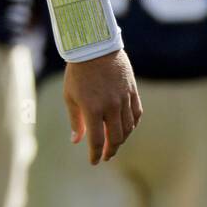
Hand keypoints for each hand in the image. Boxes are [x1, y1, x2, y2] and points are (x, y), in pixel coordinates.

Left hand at [64, 48, 141, 164]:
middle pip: (116, 138)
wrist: (94, 45)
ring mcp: (123, 98)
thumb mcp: (70, 95)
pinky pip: (137, 114)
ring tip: (115, 144)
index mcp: (92, 108)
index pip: (97, 141)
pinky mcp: (132, 91)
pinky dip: (133, 125)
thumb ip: (75, 120)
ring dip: (122, 139)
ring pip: (128, 128)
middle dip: (111, 150)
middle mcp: (110, 106)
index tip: (94, 161)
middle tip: (106, 156)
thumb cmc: (78, 71)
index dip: (96, 154)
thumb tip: (76, 141)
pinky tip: (127, 129)